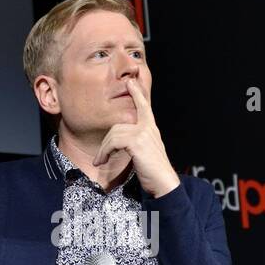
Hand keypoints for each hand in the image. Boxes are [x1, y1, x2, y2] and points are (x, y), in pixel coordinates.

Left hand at [92, 79, 180, 197]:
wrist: (164, 183)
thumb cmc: (153, 171)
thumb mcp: (146, 152)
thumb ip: (137, 141)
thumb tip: (120, 140)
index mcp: (151, 128)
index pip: (143, 106)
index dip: (137, 93)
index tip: (131, 82)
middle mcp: (148, 127)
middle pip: (117, 125)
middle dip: (106, 142)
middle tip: (100, 158)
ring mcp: (143, 133)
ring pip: (113, 134)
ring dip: (103, 150)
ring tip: (100, 161)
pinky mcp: (137, 142)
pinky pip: (113, 141)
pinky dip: (105, 152)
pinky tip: (103, 161)